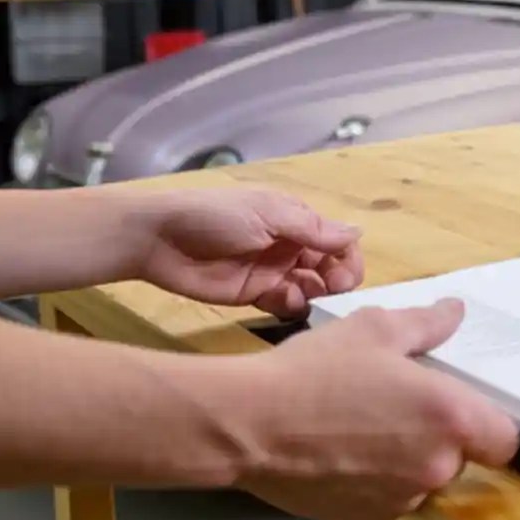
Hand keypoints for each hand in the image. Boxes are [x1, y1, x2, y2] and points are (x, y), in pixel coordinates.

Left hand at [139, 188, 364, 318]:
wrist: (159, 240)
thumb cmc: (216, 216)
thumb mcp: (268, 214)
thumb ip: (313, 229)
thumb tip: (359, 232)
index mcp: (295, 220)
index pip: (337, 241)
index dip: (348, 258)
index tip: (346, 275)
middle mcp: (289, 245)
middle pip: (329, 267)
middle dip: (337, 279)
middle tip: (332, 289)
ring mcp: (273, 271)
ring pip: (311, 287)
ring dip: (316, 293)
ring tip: (305, 295)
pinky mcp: (255, 295)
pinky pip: (286, 303)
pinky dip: (293, 305)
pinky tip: (285, 301)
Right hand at [238, 299, 519, 519]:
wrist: (250, 423)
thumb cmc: (317, 371)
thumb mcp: (375, 329)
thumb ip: (427, 324)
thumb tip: (455, 312)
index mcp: (450, 418)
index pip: (505, 440)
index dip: (490, 425)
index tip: (466, 409)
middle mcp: (435, 466)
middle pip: (461, 457)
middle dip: (440, 435)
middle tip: (402, 405)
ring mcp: (401, 499)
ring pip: (423, 478)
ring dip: (408, 458)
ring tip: (366, 424)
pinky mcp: (367, 519)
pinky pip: (389, 497)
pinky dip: (378, 480)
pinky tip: (345, 450)